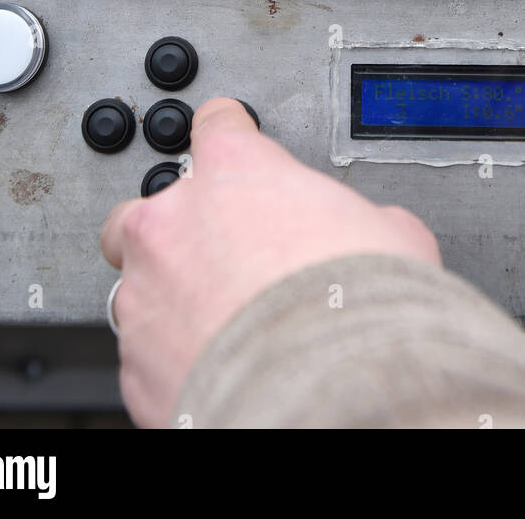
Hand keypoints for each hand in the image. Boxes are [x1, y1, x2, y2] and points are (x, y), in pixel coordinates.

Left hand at [100, 97, 439, 427]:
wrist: (330, 398)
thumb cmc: (359, 307)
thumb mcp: (390, 233)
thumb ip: (356, 217)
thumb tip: (373, 231)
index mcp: (234, 170)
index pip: (217, 126)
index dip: (229, 133)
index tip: (231, 139)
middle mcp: (175, 223)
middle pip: (151, 207)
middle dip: (178, 228)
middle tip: (225, 255)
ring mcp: (146, 294)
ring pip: (139, 283)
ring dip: (173, 297)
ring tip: (224, 324)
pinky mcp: (135, 365)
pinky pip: (147, 351)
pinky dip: (174, 357)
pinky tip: (219, 366)